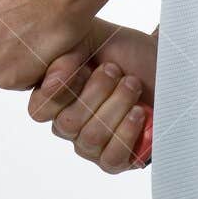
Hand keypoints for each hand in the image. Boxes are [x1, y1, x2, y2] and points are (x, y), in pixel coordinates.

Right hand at [27, 22, 157, 171]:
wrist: (158, 62)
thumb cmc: (122, 52)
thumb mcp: (90, 39)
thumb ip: (65, 55)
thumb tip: (53, 79)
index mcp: (54, 98)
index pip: (39, 110)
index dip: (58, 92)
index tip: (83, 68)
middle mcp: (67, 124)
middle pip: (68, 124)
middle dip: (97, 93)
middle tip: (116, 70)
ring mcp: (89, 145)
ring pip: (92, 137)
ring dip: (116, 106)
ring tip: (132, 85)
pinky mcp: (114, 159)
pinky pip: (111, 158)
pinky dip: (127, 132)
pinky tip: (138, 112)